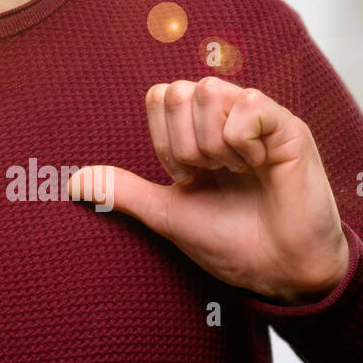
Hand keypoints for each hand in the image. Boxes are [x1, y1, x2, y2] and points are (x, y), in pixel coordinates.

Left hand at [67, 76, 349, 304]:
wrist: (279, 272)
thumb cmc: (230, 241)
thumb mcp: (167, 213)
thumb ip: (124, 191)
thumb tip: (73, 182)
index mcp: (198, 131)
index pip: (159, 95)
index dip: (161, 138)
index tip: (184, 177)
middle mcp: (226, 116)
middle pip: (178, 90)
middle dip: (182, 143)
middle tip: (209, 175)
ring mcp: (258, 119)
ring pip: (209, 90)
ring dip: (211, 143)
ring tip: (235, 171)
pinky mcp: (289, 128)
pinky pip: (250, 104)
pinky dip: (241, 141)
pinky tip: (259, 167)